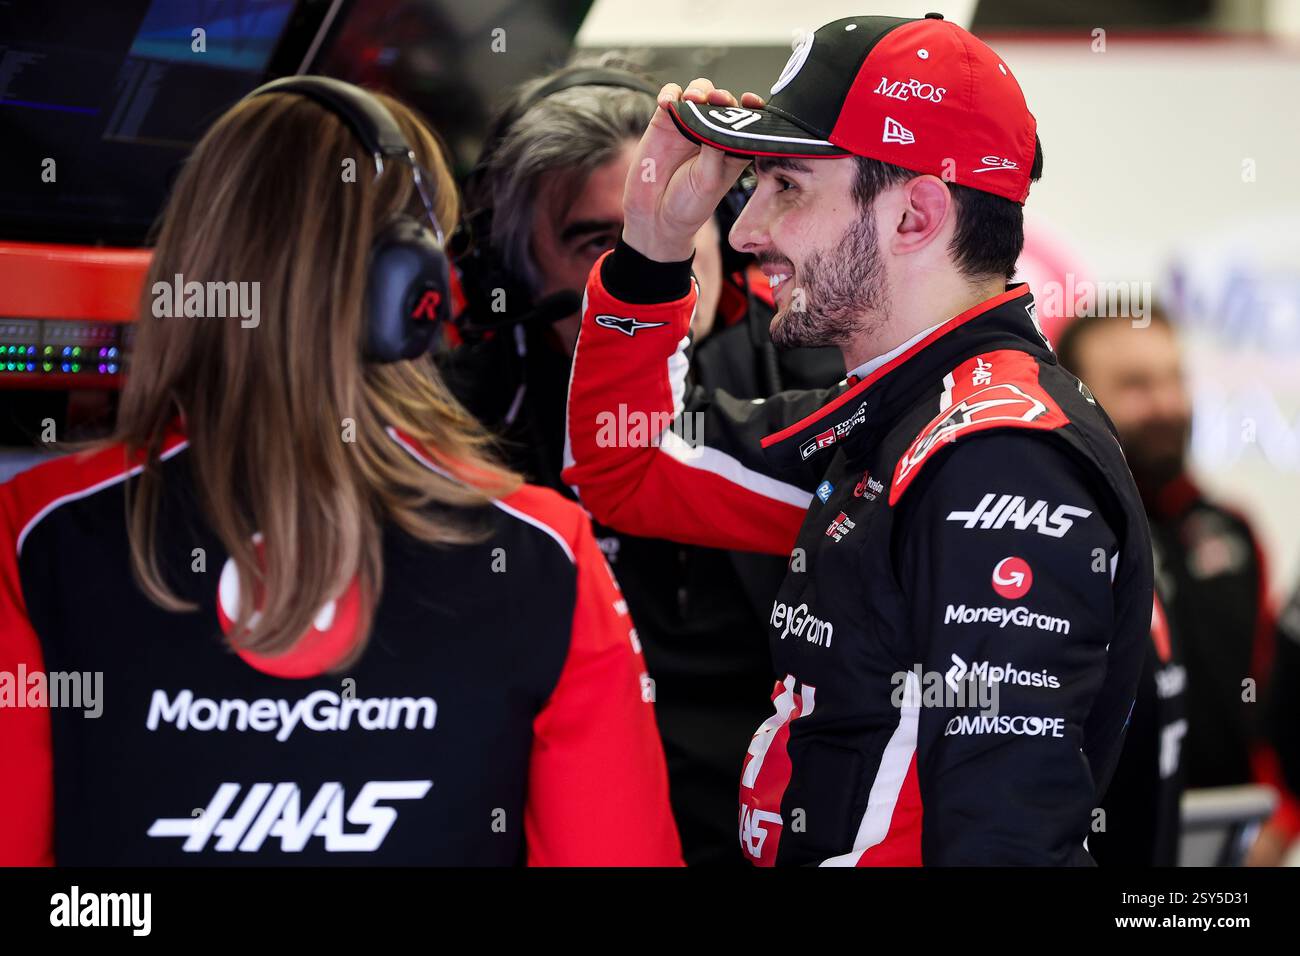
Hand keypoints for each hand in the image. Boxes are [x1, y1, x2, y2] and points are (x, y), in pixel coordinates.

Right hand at [621, 79, 763, 261]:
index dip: (752, 107)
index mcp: (732, 147)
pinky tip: (666, 102)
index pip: (747, 120)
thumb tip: (718, 119)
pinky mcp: (665, 122)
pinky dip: (669, 94)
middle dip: (723, 96)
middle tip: (718, 100)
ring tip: (693, 99)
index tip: (751, 101)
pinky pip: (670, 97)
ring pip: (699, 93)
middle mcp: (712, 133)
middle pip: (723, 101)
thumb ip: (714, 150)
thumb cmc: (689, 204)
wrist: (655, 216)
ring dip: (699, 90)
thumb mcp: (709, 180)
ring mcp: (688, 125)